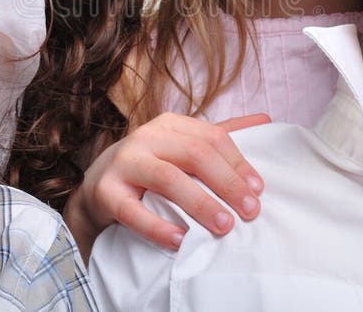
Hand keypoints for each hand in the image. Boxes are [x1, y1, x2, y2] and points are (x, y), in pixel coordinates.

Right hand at [65, 112, 268, 258]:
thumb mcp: (181, 146)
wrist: (97, 187)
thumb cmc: (149, 166)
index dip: (238, 163)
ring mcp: (123, 162)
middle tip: (251, 212)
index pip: (211, 137)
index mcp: (168, 124)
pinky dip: (158, 227)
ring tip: (224, 226)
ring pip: (167, 178)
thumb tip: (266, 120)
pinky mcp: (105, 192)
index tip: (258, 190)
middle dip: (227, 183)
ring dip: (200, 203)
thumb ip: (219, 135)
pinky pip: (133, 211)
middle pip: (194, 154)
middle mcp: (145, 137)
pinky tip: (181, 241)